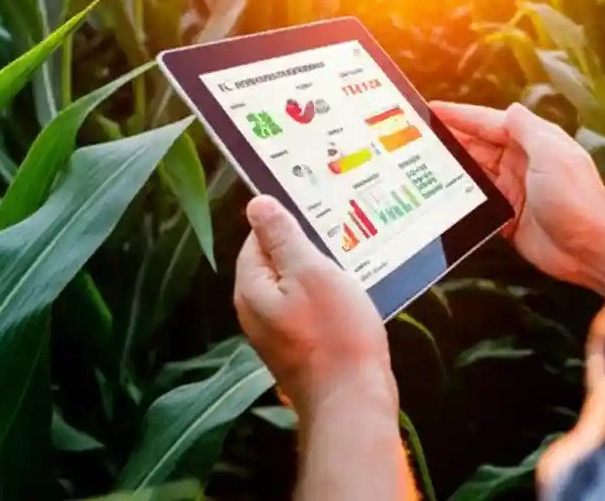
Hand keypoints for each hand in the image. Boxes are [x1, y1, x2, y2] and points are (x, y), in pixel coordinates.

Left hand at [234, 196, 396, 415]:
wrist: (352, 400)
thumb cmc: (334, 333)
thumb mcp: (310, 272)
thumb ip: (282, 237)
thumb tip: (256, 203)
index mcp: (251, 288)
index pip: (257, 238)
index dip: (286, 223)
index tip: (318, 214)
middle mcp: (256, 310)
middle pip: (277, 263)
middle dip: (307, 248)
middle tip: (340, 234)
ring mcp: (278, 333)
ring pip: (296, 287)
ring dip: (322, 273)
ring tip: (351, 260)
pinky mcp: (301, 348)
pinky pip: (310, 309)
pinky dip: (329, 297)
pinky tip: (353, 294)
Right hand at [431, 102, 604, 295]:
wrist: (592, 250)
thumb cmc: (576, 198)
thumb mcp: (552, 155)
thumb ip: (528, 130)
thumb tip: (509, 109)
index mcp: (532, 144)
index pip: (490, 123)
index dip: (461, 116)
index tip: (432, 109)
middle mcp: (521, 164)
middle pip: (478, 147)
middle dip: (450, 141)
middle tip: (414, 138)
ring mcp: (514, 192)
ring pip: (474, 175)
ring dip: (451, 170)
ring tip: (417, 166)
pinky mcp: (509, 219)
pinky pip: (479, 205)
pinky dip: (461, 201)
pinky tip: (438, 199)